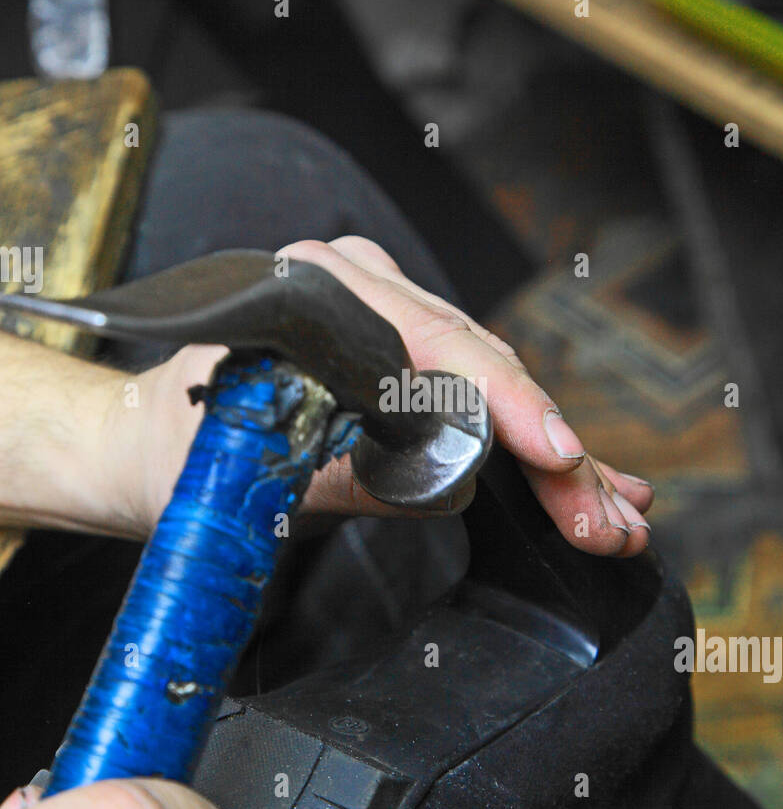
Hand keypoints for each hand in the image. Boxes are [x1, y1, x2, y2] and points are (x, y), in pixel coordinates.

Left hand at [140, 237, 652, 555]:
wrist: (142, 453)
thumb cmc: (180, 453)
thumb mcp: (260, 474)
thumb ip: (354, 475)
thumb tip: (455, 481)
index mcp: (315, 290)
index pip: (437, 345)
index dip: (508, 406)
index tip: (558, 457)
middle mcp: (360, 288)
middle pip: (482, 367)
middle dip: (552, 452)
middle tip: (606, 519)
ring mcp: (387, 317)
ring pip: (494, 385)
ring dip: (557, 459)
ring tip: (614, 516)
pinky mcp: (403, 356)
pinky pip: (479, 396)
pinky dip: (530, 445)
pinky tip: (589, 478)